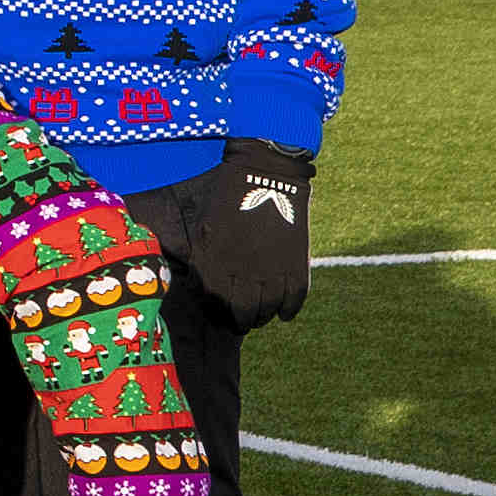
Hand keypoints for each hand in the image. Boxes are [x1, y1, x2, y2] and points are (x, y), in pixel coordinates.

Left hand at [174, 139, 312, 328]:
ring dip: (264, 318)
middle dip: (240, 321)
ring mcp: (272, 267)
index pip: (214, 303)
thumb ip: (202, 258)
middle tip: (241, 322)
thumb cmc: (227, 199)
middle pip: (242, 312)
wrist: (264, 173)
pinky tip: (284, 314)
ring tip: (260, 318)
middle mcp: (244, 270)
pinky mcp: (297, 261)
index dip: (217, 314)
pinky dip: (289, 310)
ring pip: (268, 308)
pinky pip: (295, 297)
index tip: (219, 317)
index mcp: (216, 260)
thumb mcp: (204, 228)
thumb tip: (198, 285)